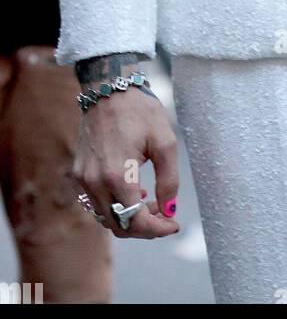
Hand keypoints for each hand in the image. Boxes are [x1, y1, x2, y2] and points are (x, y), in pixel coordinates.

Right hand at [73, 86, 179, 238]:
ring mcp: (84, 179)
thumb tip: (169, 210)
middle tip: (164, 215)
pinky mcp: (80, 173)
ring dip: (130, 218)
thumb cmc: (140, 111)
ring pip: (106, 217)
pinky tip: (133, 192)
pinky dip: (116, 206)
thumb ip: (169, 180)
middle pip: (119, 226)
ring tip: (151, 200)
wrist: (108, 89)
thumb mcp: (165, 142)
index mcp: (117, 175)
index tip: (174, 224)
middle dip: (145, 227)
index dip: (157, 229)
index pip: (135, 221)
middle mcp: (95, 182)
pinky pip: (97, 203)